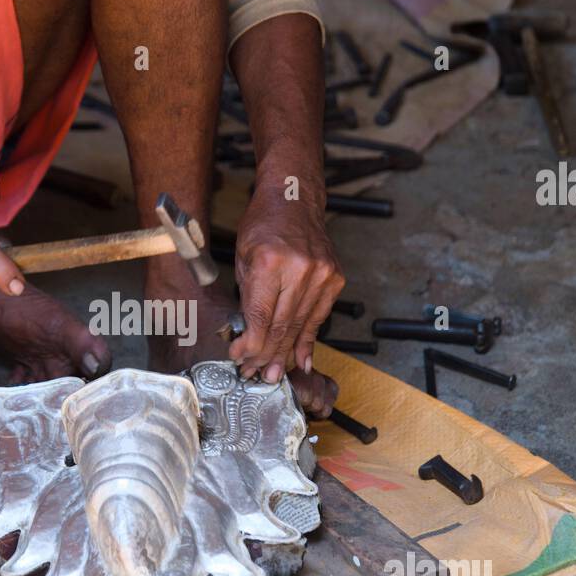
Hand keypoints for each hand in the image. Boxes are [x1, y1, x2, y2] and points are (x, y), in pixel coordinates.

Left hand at [229, 190, 344, 381]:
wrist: (294, 201)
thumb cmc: (263, 226)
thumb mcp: (242, 258)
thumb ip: (247, 298)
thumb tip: (248, 337)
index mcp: (271, 263)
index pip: (261, 317)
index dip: (250, 344)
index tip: (239, 358)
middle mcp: (300, 270)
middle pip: (281, 326)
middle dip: (266, 355)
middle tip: (256, 374)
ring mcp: (322, 274)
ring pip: (300, 326)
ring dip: (285, 353)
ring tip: (274, 373)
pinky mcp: (335, 279)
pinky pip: (318, 317)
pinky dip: (308, 340)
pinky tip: (300, 360)